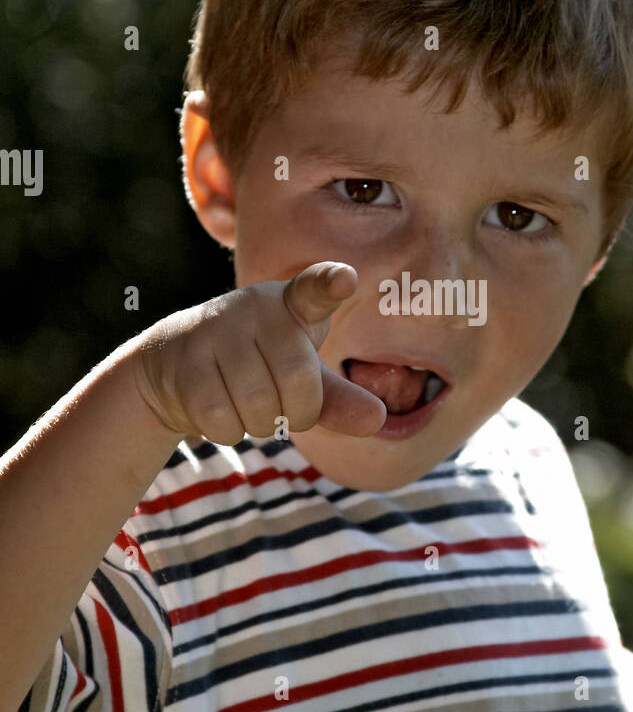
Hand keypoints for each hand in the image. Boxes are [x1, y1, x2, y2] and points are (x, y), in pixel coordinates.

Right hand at [132, 262, 387, 443]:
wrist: (174, 365)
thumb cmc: (258, 365)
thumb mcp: (302, 376)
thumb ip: (340, 398)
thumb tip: (378, 420)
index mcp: (294, 304)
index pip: (315, 288)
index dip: (331, 283)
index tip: (345, 279)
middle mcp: (256, 306)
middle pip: (298, 381)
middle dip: (296, 413)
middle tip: (280, 405)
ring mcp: (217, 330)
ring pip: (258, 406)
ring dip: (260, 425)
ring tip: (247, 404)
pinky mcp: (186, 362)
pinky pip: (222, 420)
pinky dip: (228, 432)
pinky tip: (220, 410)